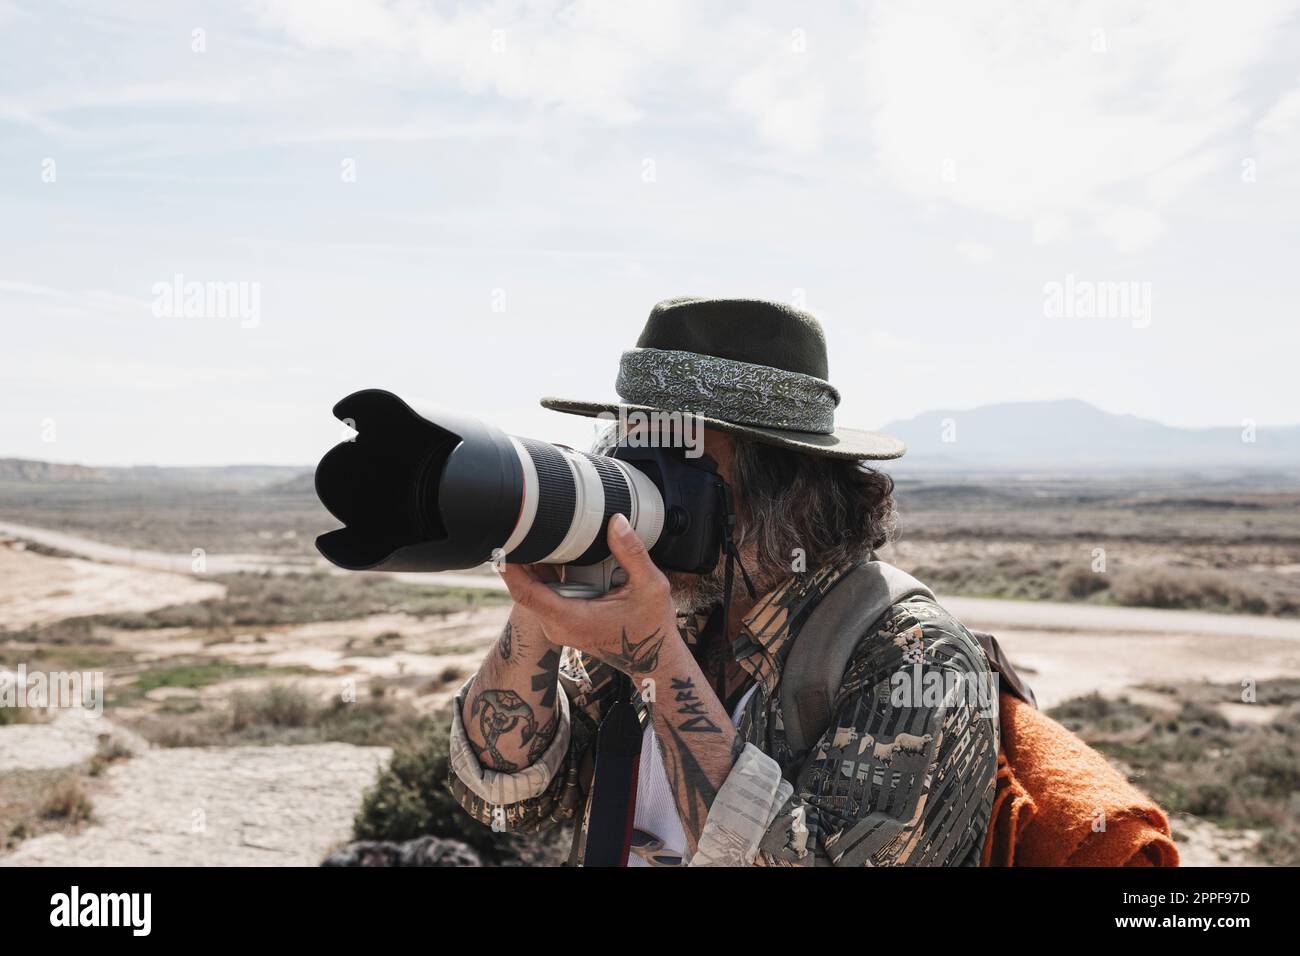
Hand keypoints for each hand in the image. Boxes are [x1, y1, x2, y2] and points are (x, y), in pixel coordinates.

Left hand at [499, 513, 679, 676]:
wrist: (653, 659)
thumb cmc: (652, 626)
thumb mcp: (650, 585)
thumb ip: (632, 553)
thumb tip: (616, 522)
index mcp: (571, 618)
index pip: (525, 593)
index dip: (510, 568)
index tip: (504, 542)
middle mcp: (558, 626)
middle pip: (525, 589)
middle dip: (522, 559)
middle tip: (524, 526)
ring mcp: (559, 627)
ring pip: (533, 593)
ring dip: (533, 567)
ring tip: (538, 535)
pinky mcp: (564, 624)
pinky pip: (544, 598)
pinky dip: (545, 577)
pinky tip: (555, 555)